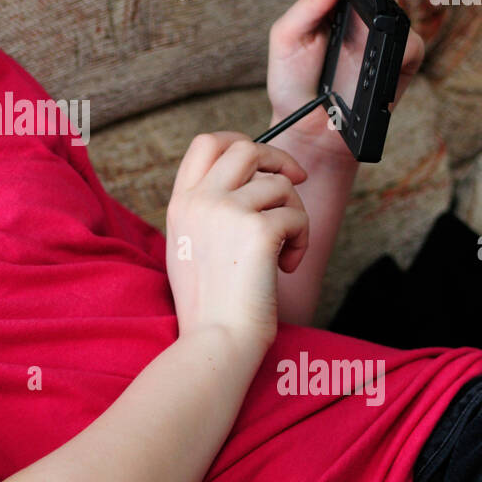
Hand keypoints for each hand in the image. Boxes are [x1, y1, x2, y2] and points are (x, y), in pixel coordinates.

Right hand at [166, 133, 308, 353]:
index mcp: (181, 203)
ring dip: (294, 214)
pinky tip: (286, 266)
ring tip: (284, 250)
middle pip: (246, 148)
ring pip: (280, 185)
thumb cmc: (209, 305)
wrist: (217, 339)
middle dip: (277, 161)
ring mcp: (226, 211)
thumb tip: (247, 184)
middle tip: (295, 182)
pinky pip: (296, 215)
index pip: (206, 144)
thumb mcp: (190, 247)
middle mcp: (200, 200)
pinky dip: (301, 240)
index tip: (261, 161)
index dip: (239, 142)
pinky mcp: (258, 229)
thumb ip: (206, 211)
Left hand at [266, 0, 424, 161]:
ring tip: (359, 33)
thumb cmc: (293, 81)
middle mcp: (359, 16)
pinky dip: (397, 49)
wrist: (307, 129)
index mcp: (330, 3)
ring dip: (381, 20)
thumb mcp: (287, 38)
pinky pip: (411, 44)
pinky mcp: (399, 61)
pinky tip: (375, 60)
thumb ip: (308, 4)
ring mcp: (381, 38)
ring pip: (398, 12)